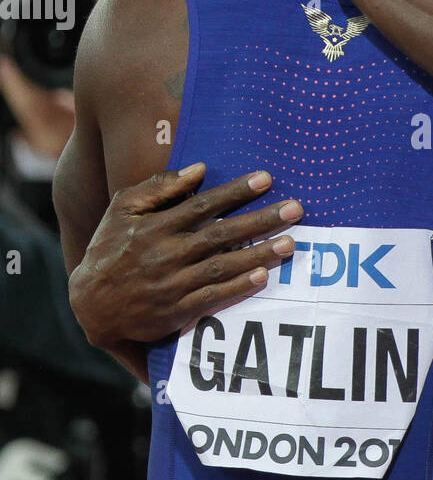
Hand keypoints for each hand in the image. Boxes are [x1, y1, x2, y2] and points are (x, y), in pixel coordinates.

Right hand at [68, 164, 302, 346]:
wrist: (90, 304)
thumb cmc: (110, 249)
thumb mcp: (122, 210)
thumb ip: (157, 188)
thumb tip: (198, 169)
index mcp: (155, 226)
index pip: (203, 205)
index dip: (236, 192)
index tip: (266, 179)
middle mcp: (166, 253)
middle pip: (221, 234)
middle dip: (260, 220)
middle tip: (295, 209)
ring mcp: (173, 283)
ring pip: (223, 266)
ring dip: (259, 254)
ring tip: (290, 243)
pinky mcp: (177, 311)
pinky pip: (213, 297)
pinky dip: (238, 287)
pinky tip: (263, 276)